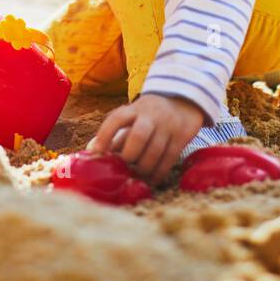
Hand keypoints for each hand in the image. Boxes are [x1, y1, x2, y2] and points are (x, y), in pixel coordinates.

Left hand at [87, 93, 206, 184]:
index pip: (116, 119)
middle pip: (138, 136)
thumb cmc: (149, 115)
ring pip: (155, 151)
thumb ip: (118, 136)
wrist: (183, 100)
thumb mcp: (133, 117)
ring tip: (136, 175)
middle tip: (123, 166)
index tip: (96, 153)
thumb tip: (97, 158)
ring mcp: (168, 125)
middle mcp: (151, 115)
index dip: (105, 136)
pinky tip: (151, 180)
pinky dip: (158, 173)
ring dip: (143, 168)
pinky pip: (169, 159)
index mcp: (134, 109)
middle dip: (129, 155)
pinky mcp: (182, 136)